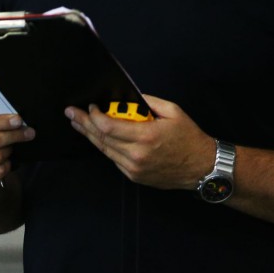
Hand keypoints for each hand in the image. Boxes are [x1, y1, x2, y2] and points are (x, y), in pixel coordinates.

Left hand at [66, 94, 213, 189]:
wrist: (204, 167)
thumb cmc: (189, 138)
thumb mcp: (173, 111)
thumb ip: (148, 102)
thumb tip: (128, 96)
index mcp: (146, 136)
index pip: (108, 126)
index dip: (94, 116)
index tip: (90, 107)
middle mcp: (137, 154)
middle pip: (101, 138)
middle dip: (83, 124)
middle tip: (70, 113)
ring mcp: (134, 168)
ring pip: (104, 150)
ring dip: (89, 135)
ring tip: (77, 124)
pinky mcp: (134, 176)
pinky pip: (113, 159)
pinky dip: (104, 146)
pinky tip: (96, 137)